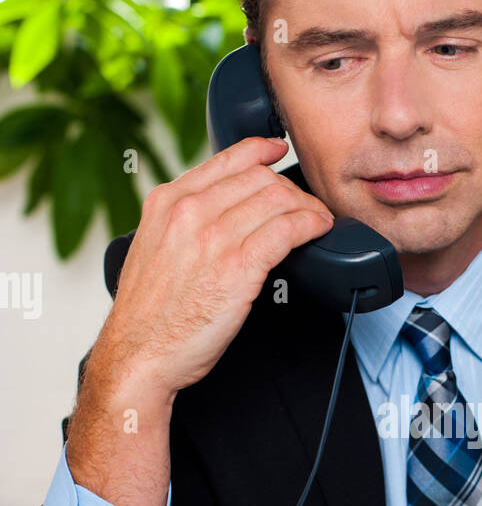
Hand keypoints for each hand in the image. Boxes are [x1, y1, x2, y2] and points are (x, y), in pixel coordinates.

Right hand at [93, 136, 333, 395]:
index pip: (227, 159)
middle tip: (305, 206)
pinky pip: (287, 229)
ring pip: (278, 200)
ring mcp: (213, 237)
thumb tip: (220, 210)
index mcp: (167, 201)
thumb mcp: (154, 247)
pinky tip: (318, 230)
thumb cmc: (149, 313)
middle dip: (291, 189)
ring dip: (307, 208)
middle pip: (259, 178)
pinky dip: (311, 225)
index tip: (279, 152)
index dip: (262, 151)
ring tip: (317, 220)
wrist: (139, 354)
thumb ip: (183, 222)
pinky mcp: (238, 266)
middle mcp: (189, 211)